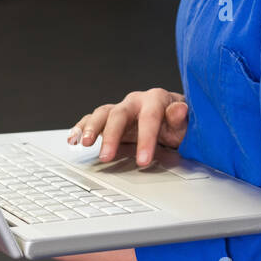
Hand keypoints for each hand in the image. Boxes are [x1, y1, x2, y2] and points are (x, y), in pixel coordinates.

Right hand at [68, 88, 187, 166]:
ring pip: (102, 114)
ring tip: (84, 144)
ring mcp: (121, 109)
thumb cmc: (180, 124)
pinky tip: (73, 139)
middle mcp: (135, 101)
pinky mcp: (110, 119)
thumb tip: (179, 109)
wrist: (174, 121)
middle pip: (120, 114)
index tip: (143, 161)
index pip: (150, 118)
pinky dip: (81, 128)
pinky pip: (92, 120)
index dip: (145, 140)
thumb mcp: (187, 125)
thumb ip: (182, 119)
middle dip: (112, 136)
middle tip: (106, 157)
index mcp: (156, 99)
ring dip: (92, 128)